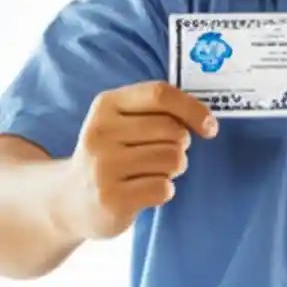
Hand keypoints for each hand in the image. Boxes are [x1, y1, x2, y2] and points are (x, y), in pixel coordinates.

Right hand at [57, 81, 217, 240]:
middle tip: (161, 154)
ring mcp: (103, 168)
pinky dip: (164, 190)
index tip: (209, 127)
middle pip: (174, 130)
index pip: (160, 94)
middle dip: (181, 145)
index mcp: (106, 105)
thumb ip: (159, 111)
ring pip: (173, 159)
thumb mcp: (123, 122)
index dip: (193, 109)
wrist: (69, 200)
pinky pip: (164, 188)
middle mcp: (100, 133)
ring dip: (174, 168)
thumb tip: (206, 120)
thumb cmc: (113, 154)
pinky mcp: (111, 199)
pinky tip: (143, 191)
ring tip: (151, 172)